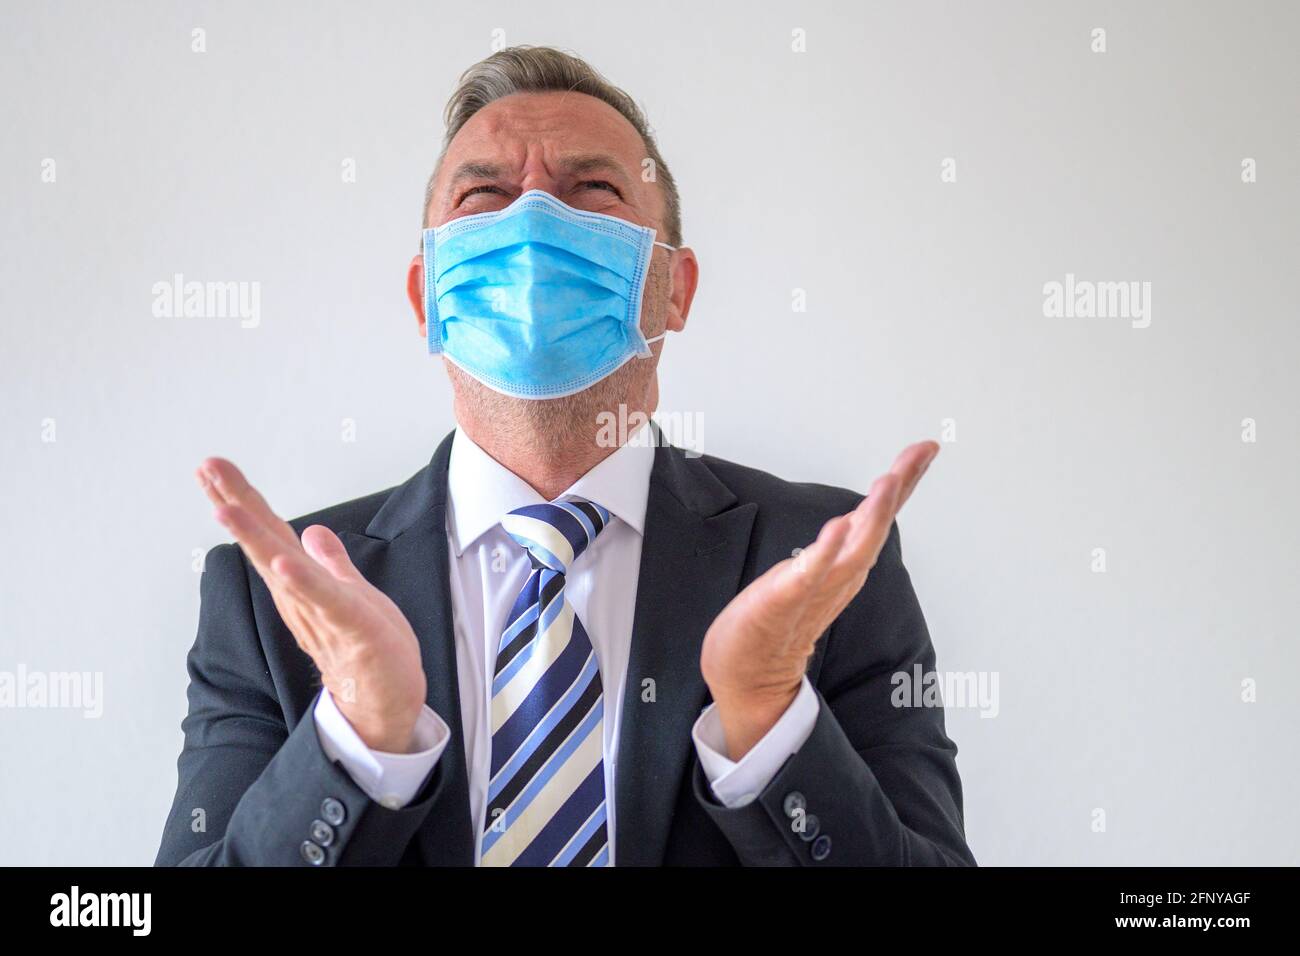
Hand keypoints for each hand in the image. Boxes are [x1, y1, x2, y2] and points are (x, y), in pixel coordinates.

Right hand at [197, 458, 426, 752]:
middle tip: (206, 469)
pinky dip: (301, 581)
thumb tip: (312, 532)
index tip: (213, 467)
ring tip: (225, 509)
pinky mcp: (349, 628)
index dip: (243, 499)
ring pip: (281, 568)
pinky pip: (323, 601)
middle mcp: (301, 595)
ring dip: (253, 538)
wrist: (385, 702)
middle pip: (264, 542)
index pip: (269, 533)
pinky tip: (281, 562)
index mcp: (301, 583)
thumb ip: (330, 564)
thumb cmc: (370, 650)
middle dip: (234, 504)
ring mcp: (321, 612)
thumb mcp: (352, 592)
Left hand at [699, 441, 939, 759]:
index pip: (877, 518)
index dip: (904, 482)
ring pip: (851, 553)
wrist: (748, 676)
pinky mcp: (780, 606)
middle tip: (917, 457)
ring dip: (871, 517)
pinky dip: (823, 555)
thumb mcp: (811, 572)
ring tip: (886, 482)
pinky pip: (805, 579)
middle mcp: (837, 578)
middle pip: (874, 529)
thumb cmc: (775, 622)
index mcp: (843, 565)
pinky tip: (835, 531)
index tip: (926, 448)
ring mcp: (811, 593)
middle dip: (896, 491)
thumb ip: (834, 548)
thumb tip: (853, 519)